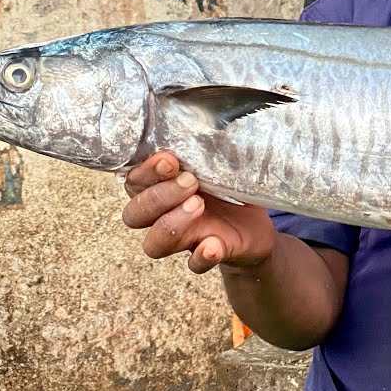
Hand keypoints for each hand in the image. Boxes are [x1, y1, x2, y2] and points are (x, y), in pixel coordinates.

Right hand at [121, 151, 276, 273]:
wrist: (256, 224)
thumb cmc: (228, 187)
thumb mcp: (217, 165)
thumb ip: (205, 153)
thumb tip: (207, 125)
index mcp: (161, 189)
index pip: (133, 183)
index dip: (144, 173)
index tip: (168, 159)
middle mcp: (163, 216)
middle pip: (135, 215)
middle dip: (158, 196)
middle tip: (190, 181)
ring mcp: (183, 239)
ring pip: (153, 244)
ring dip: (171, 225)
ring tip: (198, 205)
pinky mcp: (207, 255)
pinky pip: (194, 265)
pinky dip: (201, 257)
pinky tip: (213, 245)